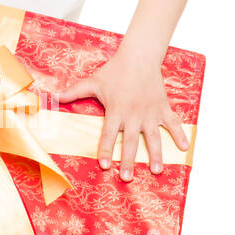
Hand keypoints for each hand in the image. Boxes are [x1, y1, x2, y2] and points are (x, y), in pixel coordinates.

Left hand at [54, 48, 189, 179]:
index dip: (105, 149)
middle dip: (128, 160)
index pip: (109, 134)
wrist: (139, 56)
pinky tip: (185, 148)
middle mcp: (134, 114)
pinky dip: (180, 135)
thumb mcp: (93, 82)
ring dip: (155, 154)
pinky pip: (173, 123)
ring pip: (154, 137)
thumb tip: (50, 96)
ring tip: (156, 171)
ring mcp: (150, 112)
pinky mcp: (163, 108)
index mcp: (116, 110)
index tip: (104, 165)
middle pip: (130, 142)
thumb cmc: (114, 71)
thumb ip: (73, 92)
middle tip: (127, 178)